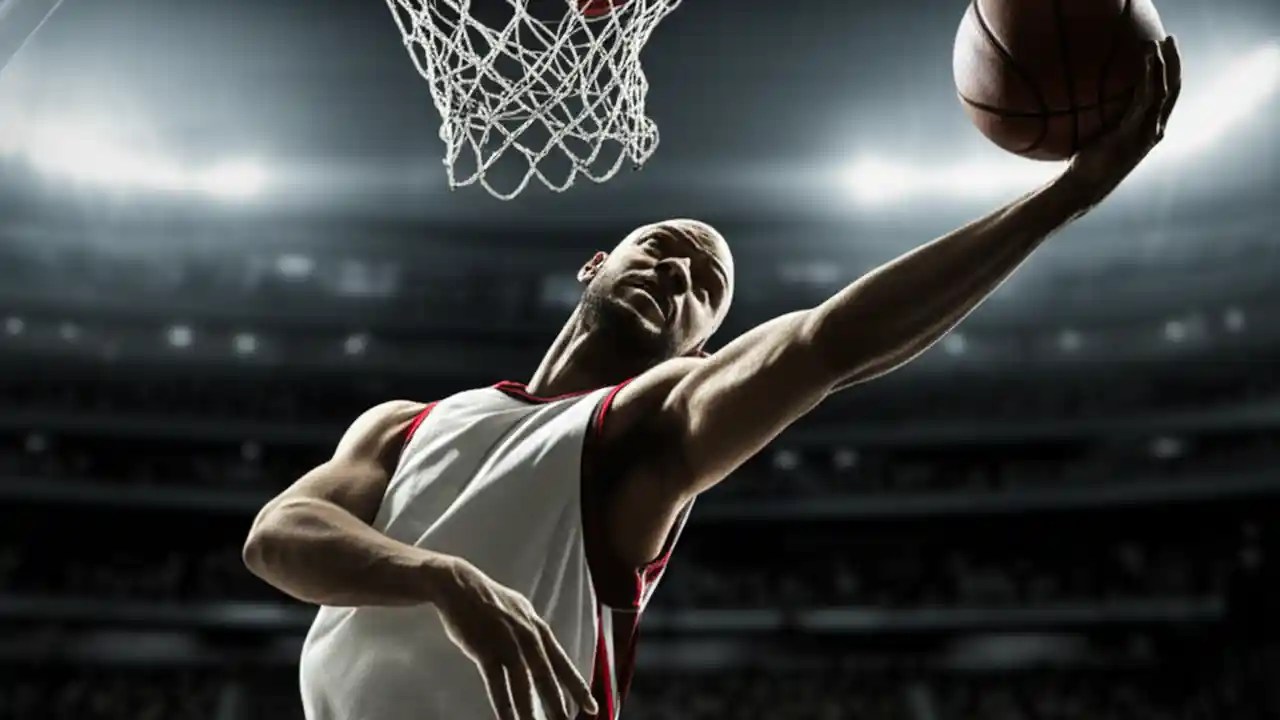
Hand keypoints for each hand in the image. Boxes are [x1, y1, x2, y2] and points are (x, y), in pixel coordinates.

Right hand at [435, 560, 598, 719]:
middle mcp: (528, 637)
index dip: (577, 687)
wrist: (460, 586)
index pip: (562, 663)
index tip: (592, 707)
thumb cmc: (489, 600)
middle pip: (547, 677)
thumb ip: (532, 632)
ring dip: (531, 712)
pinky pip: (496, 684)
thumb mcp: (520, 612)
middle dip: (559, 705)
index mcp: (538, 629)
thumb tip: (544, 651)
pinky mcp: (485, 650)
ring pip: (523, 685)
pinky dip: (503, 706)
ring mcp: (507, 643)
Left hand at [1065, 35, 1181, 204]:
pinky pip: (1145, 99)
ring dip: (1161, 65)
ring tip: (1155, 44)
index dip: (1171, 73)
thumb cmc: (1090, 163)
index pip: (1167, 96)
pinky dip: (1148, 78)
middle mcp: (1153, 130)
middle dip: (1173, 62)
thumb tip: (1100, 103)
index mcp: (1150, 130)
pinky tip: (1145, 63)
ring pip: (1162, 91)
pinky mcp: (1133, 133)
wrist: (1084, 186)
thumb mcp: (1106, 137)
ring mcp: (1146, 132)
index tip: (1167, 52)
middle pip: (1172, 89)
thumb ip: (1114, 121)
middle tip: (1170, 39)